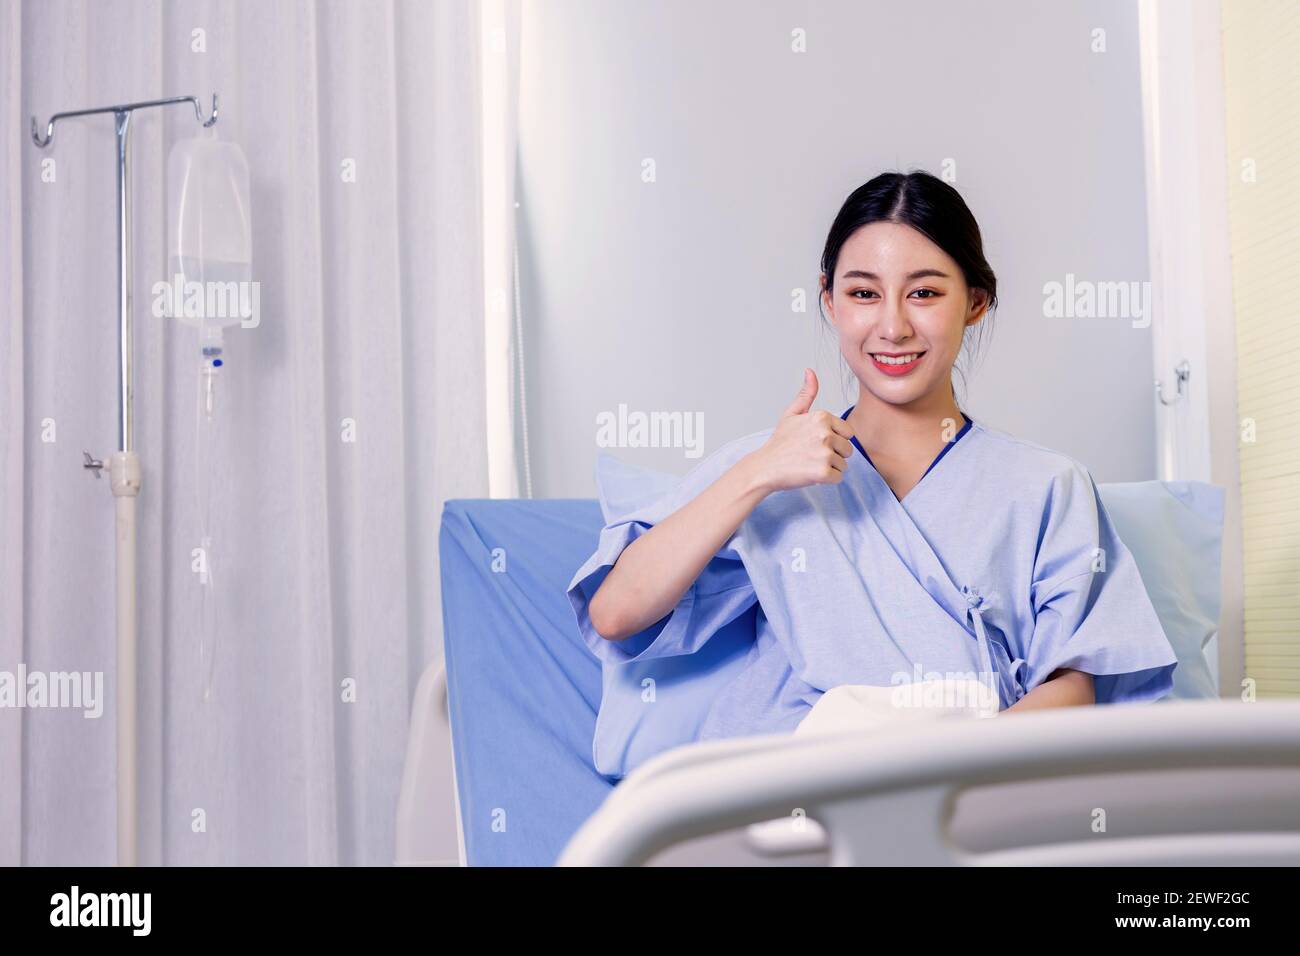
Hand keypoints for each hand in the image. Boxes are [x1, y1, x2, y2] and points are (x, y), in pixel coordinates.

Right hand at [748, 369, 855, 493]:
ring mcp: (824, 453)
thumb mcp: (791, 414)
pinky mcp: (823, 472)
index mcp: (822, 417)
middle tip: (811, 455)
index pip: (847, 433)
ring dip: (829, 467)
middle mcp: (825, 433)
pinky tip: (810, 474)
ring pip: (843, 464)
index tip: (814, 443)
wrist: (764, 467)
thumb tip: (810, 371)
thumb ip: (806, 394)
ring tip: (809, 464)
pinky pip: (838, 477)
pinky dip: (826, 480)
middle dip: (833, 455)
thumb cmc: (779, 442)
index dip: (833, 440)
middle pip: (847, 449)